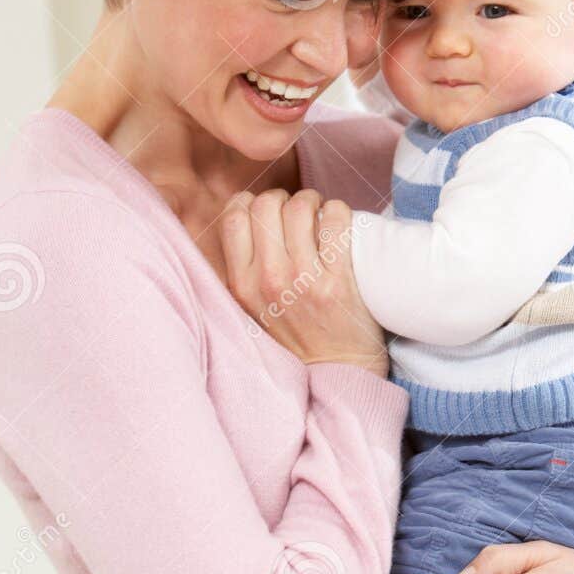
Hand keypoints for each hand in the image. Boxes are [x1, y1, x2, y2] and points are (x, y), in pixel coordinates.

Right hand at [221, 188, 387, 376]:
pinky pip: (336, 220)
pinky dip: (338, 212)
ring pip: (300, 206)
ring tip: (320, 214)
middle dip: (283, 199)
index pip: (234, 216)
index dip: (251, 203)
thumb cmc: (297, 339)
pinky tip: (339, 224)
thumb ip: (245, 272)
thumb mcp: (253, 311)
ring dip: (312, 202)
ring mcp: (304, 279)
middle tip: (298, 211)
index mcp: (242, 285)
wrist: (337, 374)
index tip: (268, 213)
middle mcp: (269, 279)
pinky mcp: (339, 280)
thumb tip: (246, 222)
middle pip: (266, 204)